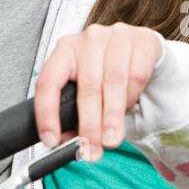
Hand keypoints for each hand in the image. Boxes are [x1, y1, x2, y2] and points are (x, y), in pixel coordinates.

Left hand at [35, 23, 162, 160]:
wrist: (140, 48)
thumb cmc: (107, 71)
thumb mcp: (85, 88)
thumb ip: (75, 114)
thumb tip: (67, 143)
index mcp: (65, 50)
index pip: (48, 82)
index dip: (47, 114)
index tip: (51, 140)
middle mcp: (88, 39)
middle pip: (86, 88)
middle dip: (89, 125)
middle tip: (90, 150)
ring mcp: (116, 37)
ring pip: (112, 84)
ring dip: (111, 118)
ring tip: (110, 140)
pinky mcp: (141, 41)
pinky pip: (136, 76)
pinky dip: (131, 99)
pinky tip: (128, 108)